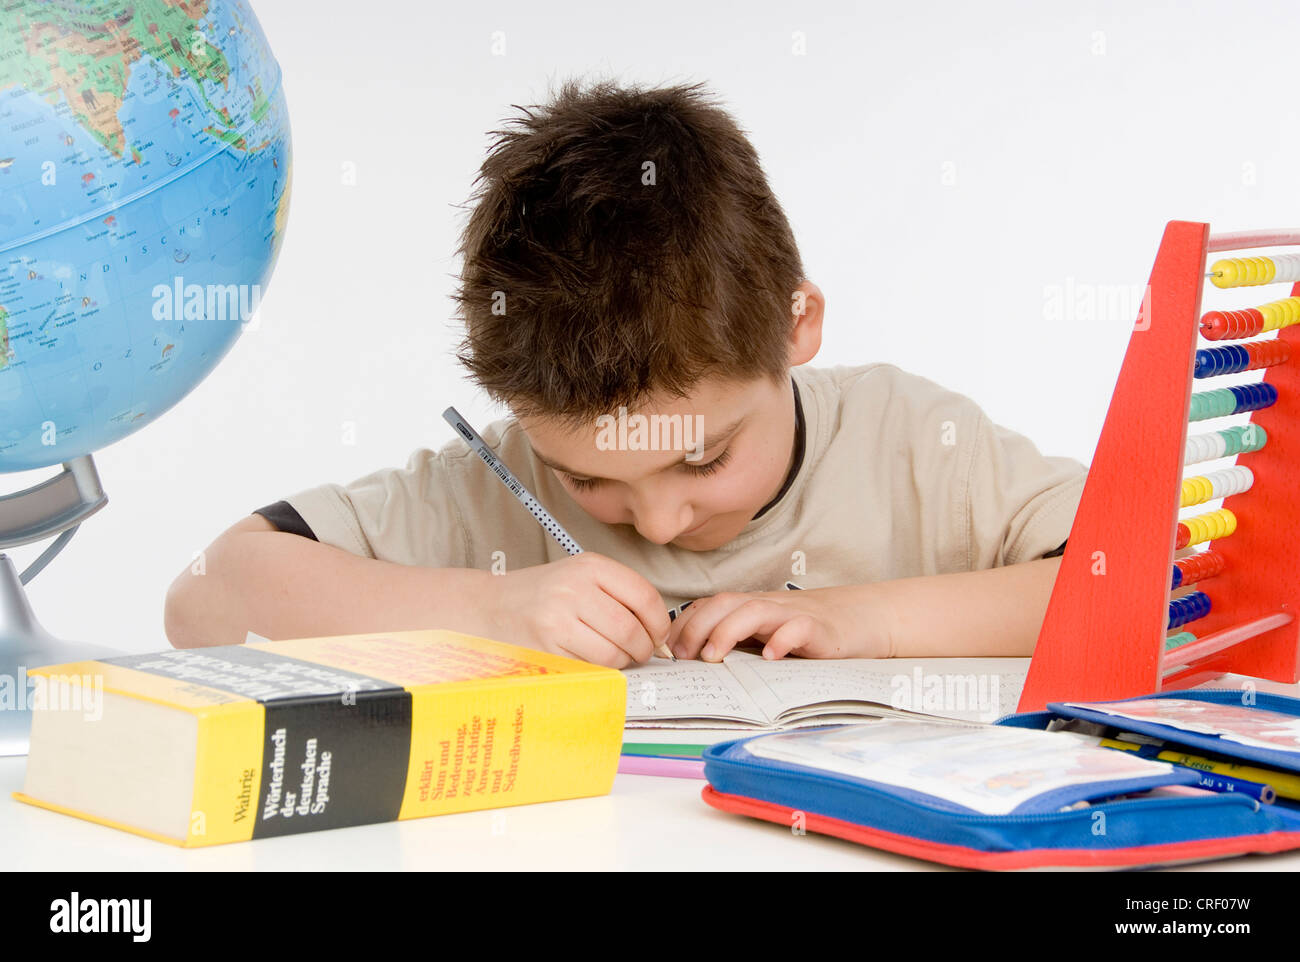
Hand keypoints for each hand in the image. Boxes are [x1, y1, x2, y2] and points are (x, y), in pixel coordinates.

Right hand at [478, 553, 670, 668]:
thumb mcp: (579, 577)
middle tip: (640, 654)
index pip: (644, 596)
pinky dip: (598, 670)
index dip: (659, 623)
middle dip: (643, 649)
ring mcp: (558, 618)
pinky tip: (590, 661)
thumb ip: (618, 596)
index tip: (659, 636)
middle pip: (631, 629)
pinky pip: (590, 667)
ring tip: (614, 657)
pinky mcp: (546, 646)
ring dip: (622, 662)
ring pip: (613, 653)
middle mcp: (574, 588)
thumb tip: (659, 632)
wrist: (488, 607)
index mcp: (590, 566)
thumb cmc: (542, 595)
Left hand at [666, 586, 893, 661]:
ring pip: (754, 610)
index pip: (709, 605)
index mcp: (751, 607)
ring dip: (728, 631)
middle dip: (698, 627)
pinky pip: (798, 628)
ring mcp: (793, 615)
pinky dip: (781, 640)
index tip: (669, 651)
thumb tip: (694, 664)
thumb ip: (738, 642)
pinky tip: (770, 658)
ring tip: (715, 657)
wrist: (862, 619)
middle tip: (685, 656)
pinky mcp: (820, 629)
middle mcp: (767, 606)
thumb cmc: (807, 632)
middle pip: (725, 603)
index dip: (685, 624)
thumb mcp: (767, 636)